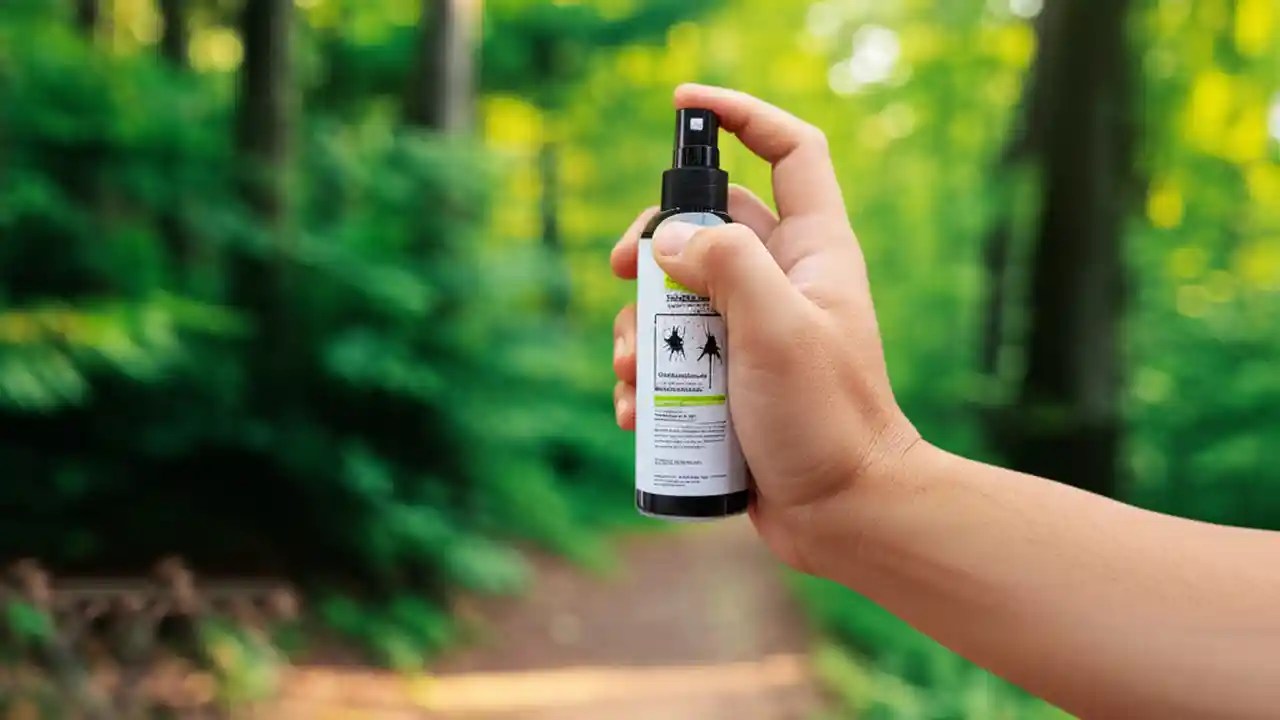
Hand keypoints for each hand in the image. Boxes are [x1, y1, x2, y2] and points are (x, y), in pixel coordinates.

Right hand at [611, 84, 919, 570]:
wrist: (844, 514)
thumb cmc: (827, 420)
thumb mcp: (778, 329)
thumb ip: (726, 264)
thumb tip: (666, 241)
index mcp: (812, 251)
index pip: (788, 152)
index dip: (742, 115)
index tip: (683, 105)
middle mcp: (782, 282)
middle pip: (704, 224)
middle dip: (654, 244)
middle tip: (623, 273)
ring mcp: (751, 332)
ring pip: (675, 297)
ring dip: (638, 328)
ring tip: (629, 375)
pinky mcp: (727, 381)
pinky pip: (671, 358)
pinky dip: (642, 379)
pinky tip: (633, 414)